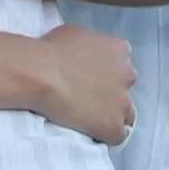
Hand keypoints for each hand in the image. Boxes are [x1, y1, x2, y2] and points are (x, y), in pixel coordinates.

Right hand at [26, 25, 138, 145]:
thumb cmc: (51, 50)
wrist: (41, 74)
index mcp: (119, 50)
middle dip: (110, 92)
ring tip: (89, 119)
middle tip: (87, 97)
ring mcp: (122, 102)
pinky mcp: (112, 125)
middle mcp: (127, 75)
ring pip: (126, 114)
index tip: (92, 77)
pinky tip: (92, 133)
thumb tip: (85, 51)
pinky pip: (117, 136)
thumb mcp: (74, 33)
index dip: (107, 72)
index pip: (122, 63)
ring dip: (111, 115)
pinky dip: (107, 135)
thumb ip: (90, 44)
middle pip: (125, 88)